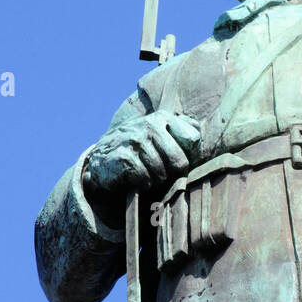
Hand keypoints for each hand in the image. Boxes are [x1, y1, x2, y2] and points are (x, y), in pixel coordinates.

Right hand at [83, 112, 200, 222]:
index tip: (176, 159)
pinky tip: (135, 178)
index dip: (189, 156)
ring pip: (162, 172)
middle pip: (179, 161)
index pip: (192, 139)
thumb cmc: (139, 149)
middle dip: (172, 173)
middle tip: (161, 172)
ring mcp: (134, 140)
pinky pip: (145, 179)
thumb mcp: (160, 132)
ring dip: (156, 179)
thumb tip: (199, 131)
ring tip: (146, 173)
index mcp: (163, 117)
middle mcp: (149, 125)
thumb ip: (182, 128)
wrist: (102, 158)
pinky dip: (142, 184)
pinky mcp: (123, 157)